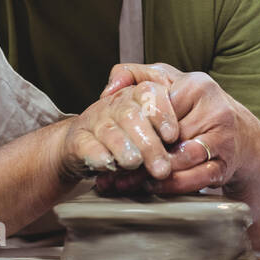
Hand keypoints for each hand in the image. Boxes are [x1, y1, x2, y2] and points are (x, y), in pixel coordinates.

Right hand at [55, 81, 179, 185]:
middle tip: (162, 166)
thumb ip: (170, 118)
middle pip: (132, 116)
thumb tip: (183, 131)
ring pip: (110, 131)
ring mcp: (94, 122)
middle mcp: (113, 105)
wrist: (82, 143)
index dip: (162, 113)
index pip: (149, 94)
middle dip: (149, 142)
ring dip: (124, 148)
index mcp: (134, 95)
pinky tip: (108, 164)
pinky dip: (98, 155)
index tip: (173, 135)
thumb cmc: (125, 131)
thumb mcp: (150, 120)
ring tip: (136, 163)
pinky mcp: (76, 141)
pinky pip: (86, 145)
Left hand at [100, 63, 252, 195]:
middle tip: (115, 165)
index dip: (134, 125)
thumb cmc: (196, 107)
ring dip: (152, 173)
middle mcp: (214, 110)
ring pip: (180, 159)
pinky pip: (194, 179)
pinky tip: (152, 186)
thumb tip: (109, 90)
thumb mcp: (169, 82)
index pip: (157, 107)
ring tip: (127, 180)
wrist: (240, 135)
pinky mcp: (224, 165)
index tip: (113, 137)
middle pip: (167, 136)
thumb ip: (135, 75)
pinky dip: (170, 185)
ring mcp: (222, 139)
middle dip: (139, 153)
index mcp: (197, 86)